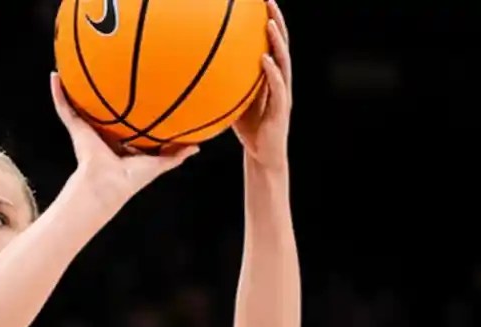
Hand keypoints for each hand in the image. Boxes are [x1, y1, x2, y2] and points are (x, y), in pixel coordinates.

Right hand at [50, 72, 197, 211]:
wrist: (109, 185)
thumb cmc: (131, 179)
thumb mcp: (158, 164)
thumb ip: (175, 155)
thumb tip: (196, 147)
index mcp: (118, 142)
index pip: (121, 121)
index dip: (125, 107)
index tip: (133, 90)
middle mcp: (101, 134)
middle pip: (99, 109)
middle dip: (99, 93)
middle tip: (103, 70)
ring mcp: (87, 131)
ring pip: (78, 105)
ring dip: (72, 89)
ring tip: (69, 68)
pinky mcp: (77, 129)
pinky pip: (65, 108)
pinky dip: (58, 93)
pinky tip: (55, 76)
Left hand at [233, 0, 292, 169]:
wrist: (263, 156)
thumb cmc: (248, 129)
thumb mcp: (232, 102)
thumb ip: (224, 86)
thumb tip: (196, 73)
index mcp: (271, 77)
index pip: (272, 44)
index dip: (268, 23)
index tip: (260, 2)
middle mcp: (281, 81)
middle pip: (282, 45)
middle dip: (277, 21)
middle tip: (269, 1)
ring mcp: (284, 93)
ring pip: (284, 62)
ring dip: (278, 41)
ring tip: (270, 23)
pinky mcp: (281, 109)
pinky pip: (278, 87)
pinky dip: (272, 72)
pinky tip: (264, 59)